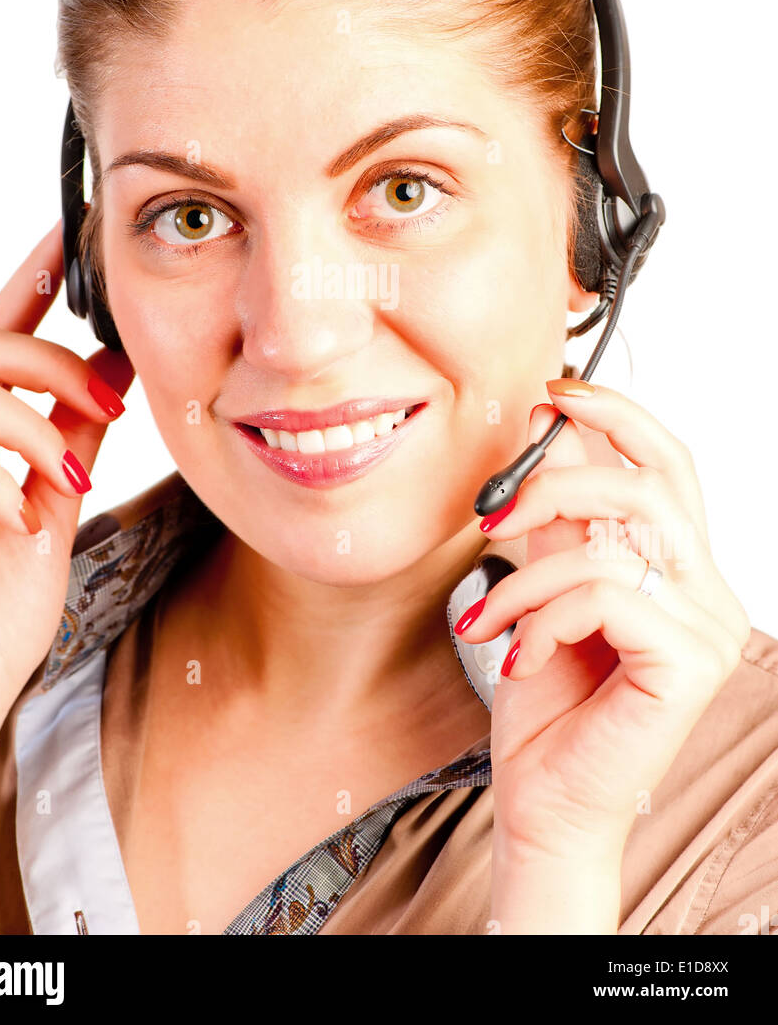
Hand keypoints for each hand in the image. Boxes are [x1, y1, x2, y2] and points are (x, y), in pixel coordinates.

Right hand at [0, 219, 133, 833]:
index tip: (65, 232)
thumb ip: (74, 429)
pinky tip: (23, 516)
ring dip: (33, 421)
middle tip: (111, 409)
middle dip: (56, 362)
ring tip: (70, 471)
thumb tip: (117, 362)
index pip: (5, 331)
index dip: (31, 278)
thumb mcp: (56, 497)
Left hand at [457, 379, 750, 860]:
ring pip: (613, 544)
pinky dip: (543, 616)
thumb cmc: (547, 707)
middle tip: (492, 513)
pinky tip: (522, 652)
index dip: (616, 416)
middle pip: (647, 486)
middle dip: (555, 484)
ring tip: (488, 616)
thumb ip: (557, 522)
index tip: (553, 393)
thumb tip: (546, 433)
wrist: (543, 805)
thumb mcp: (544, 589)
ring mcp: (709, 629)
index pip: (669, 465)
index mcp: (683, 569)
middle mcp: (710, 594)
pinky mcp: (689, 664)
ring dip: (528, 574)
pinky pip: (605, 596)